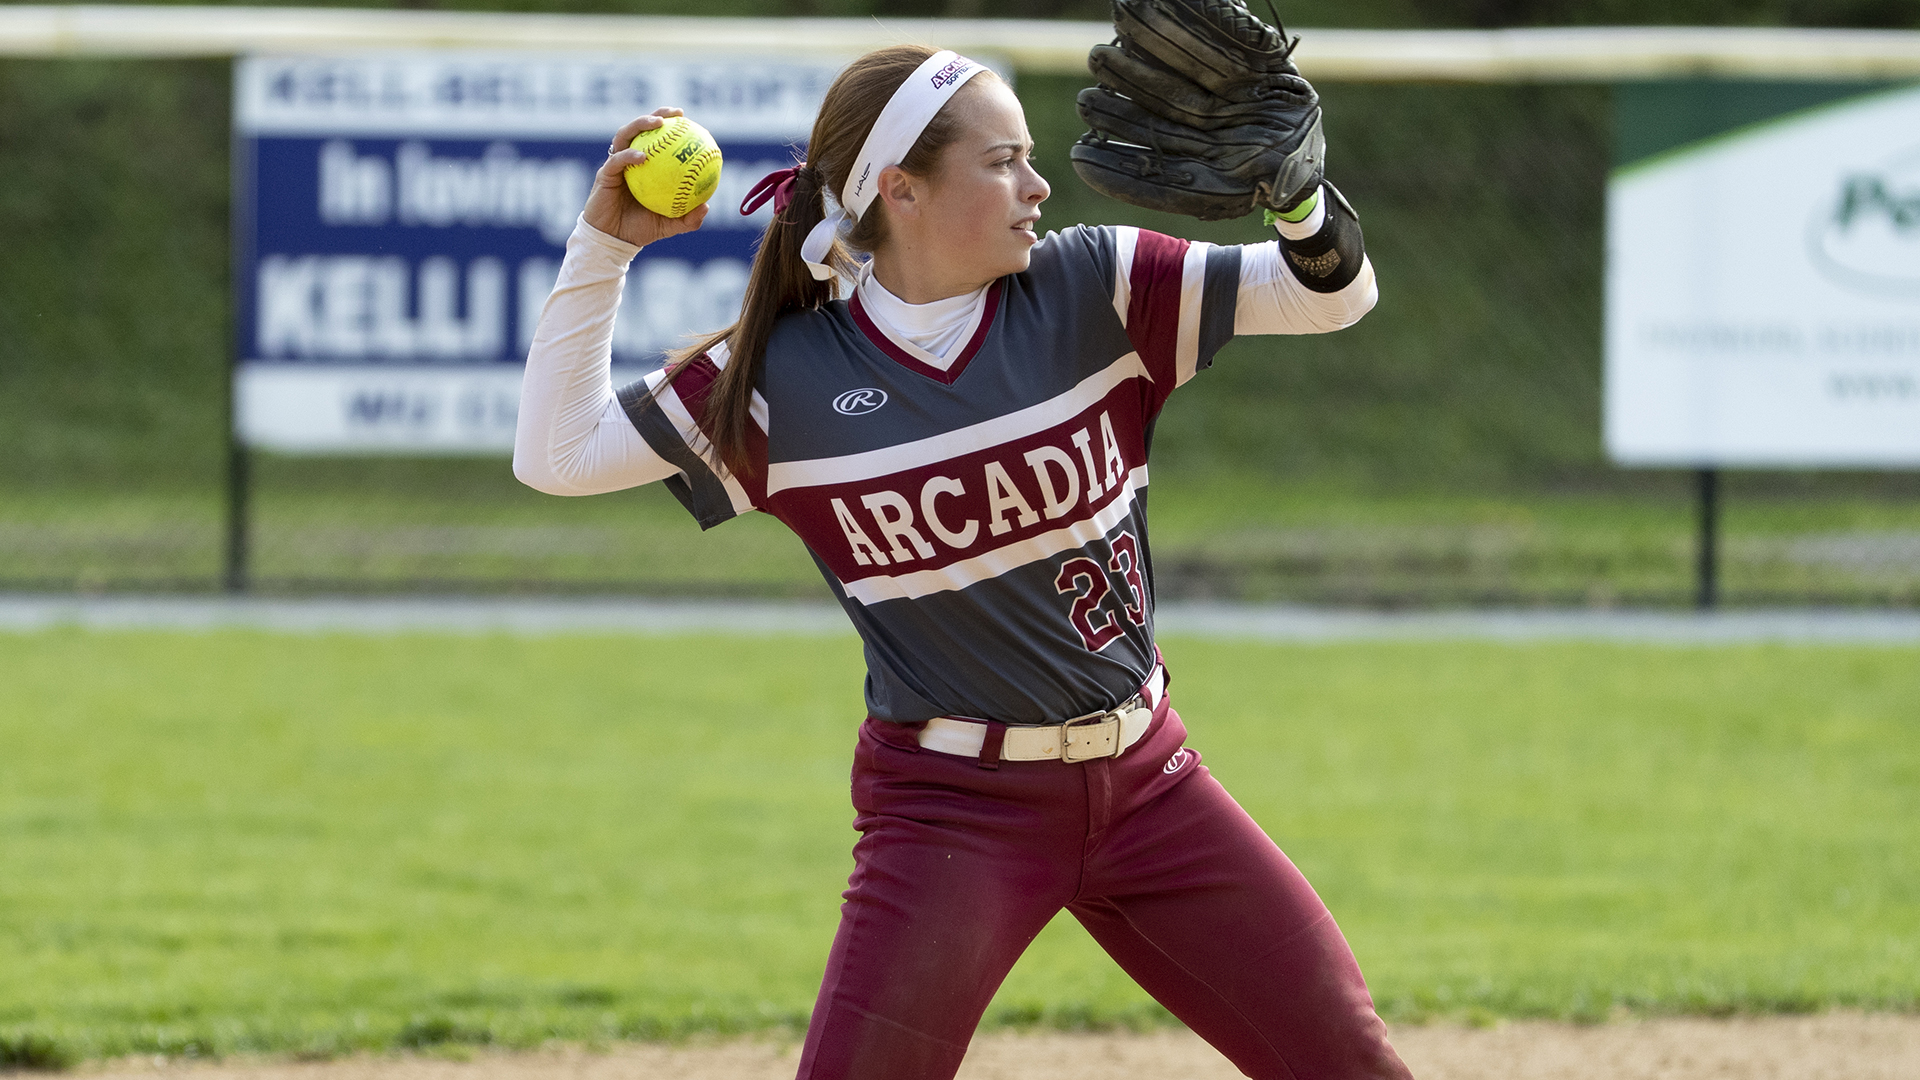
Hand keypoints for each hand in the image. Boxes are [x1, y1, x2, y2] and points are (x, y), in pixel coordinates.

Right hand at [584, 109, 710, 247]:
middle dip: (658, 114)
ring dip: (640, 124)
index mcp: (645, 166)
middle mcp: (629, 159)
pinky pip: (617, 160)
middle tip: (676, 113)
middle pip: (641, 128)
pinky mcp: (604, 174)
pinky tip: (642, 157)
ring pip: (624, 135)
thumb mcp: (669, 225)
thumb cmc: (640, 230)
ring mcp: (616, 165)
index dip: (672, 126)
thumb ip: (687, 218)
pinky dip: (629, 156)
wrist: (614, 240)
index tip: (688, 120)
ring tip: (657, 123)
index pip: (658, 139)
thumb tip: (706, 206)